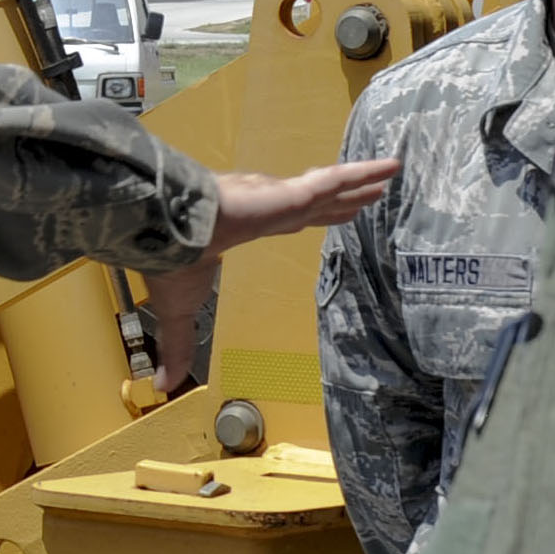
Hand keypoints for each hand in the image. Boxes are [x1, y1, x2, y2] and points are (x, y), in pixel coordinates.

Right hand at [141, 160, 400, 387]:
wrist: (166, 233)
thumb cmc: (173, 262)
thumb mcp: (179, 311)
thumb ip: (179, 344)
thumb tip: (162, 386)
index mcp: (247, 226)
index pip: (288, 220)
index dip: (311, 215)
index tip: (327, 210)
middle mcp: (268, 206)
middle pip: (318, 203)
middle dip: (343, 198)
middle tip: (370, 192)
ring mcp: (281, 199)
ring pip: (332, 189)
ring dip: (362, 182)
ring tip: (392, 171)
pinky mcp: (289, 195)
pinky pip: (334, 182)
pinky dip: (363, 173)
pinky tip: (390, 167)